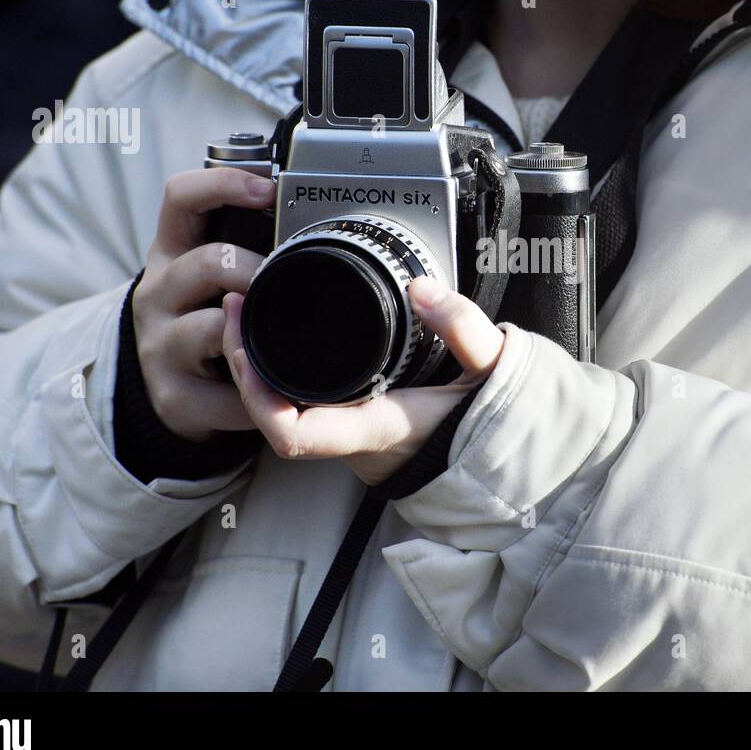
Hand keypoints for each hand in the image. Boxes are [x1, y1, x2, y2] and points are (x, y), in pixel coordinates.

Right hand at [132, 167, 274, 440]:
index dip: (223, 184)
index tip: (269, 188)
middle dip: (257, 269)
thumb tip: (315, 216)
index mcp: (173, 252)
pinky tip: (280, 392)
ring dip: (255, 332)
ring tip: (286, 339)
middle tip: (294, 280)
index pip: (182, 198)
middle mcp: (159, 292)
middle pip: (207, 262)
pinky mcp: (173, 395)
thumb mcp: (211, 273)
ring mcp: (161, 345)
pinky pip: (224, 394)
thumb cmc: (204, 315)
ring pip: (210, 328)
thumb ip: (246, 243)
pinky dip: (259, 394)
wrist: (170, 385)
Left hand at [221, 276, 504, 484]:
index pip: (292, 435)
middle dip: (243, 363)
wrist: (510, 461)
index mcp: (378, 429)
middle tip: (239, 303)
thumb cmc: (497, 425)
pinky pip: (301, 407)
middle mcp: (355, 441)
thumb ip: (464, 327)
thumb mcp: (495, 370)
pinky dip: (282, 374)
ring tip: (251, 312)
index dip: (256, 395)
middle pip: (270, 419)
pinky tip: (281, 338)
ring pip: (280, 413)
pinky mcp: (355, 426)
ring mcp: (351, 438)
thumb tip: (423, 288)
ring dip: (257, 368)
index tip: (245, 340)